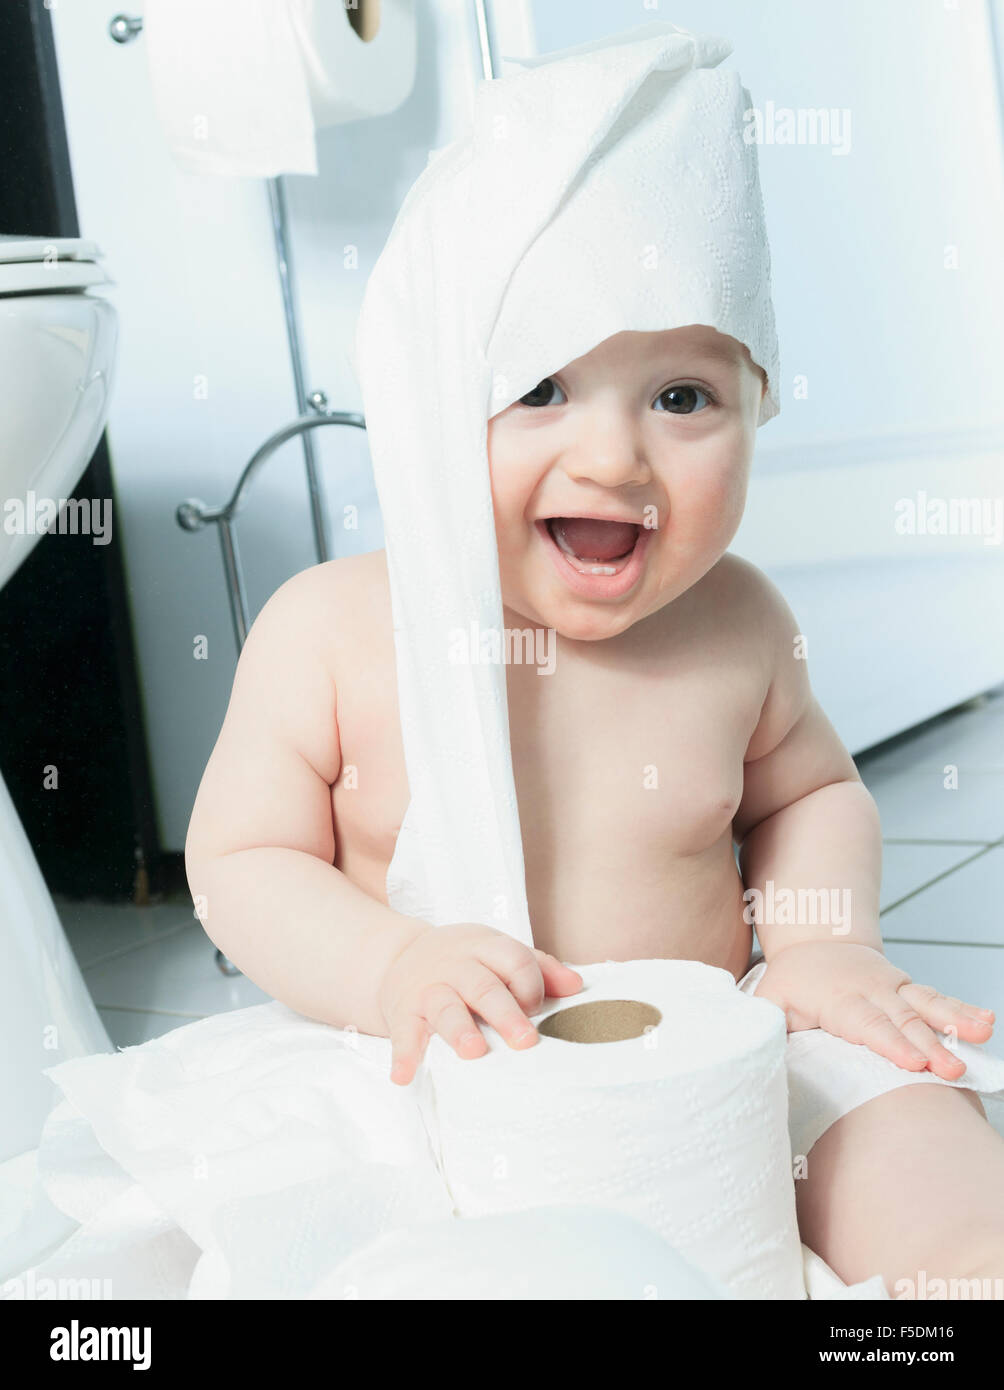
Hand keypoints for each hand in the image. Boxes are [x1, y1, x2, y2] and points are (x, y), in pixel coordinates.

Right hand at [378, 924, 582, 1085]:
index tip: (537, 1011)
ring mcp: (428, 988)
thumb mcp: (497, 952)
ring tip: (473, 1052)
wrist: (400, 955)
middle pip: (484, 987)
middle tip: (526, 1041)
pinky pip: (403, 1032)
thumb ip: (538, 967)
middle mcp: (456, 966)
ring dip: (459, 1030)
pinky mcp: (403, 1011)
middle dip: (506, 1013)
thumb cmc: (464, 961)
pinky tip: (404, 1075)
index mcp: (485, 948)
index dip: (531, 985)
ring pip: (445, 1007)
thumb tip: (577, 985)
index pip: (514, 960)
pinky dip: (403, 1054)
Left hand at [752, 940, 994, 1078]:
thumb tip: (758, 1044)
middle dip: (929, 1046)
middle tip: (951, 1070)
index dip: (890, 1043)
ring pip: (927, 1005)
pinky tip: (986, 1022)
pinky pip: (938, 1000)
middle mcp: (872, 991)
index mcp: (837, 998)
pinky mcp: (909, 991)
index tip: (913, 1063)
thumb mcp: (769, 1000)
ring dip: (955, 1022)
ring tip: (982, 1034)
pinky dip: (962, 1010)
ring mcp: (894, 989)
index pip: (866, 1024)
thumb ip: (767, 1023)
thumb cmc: (790, 984)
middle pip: (903, 1021)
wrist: (815, 946)